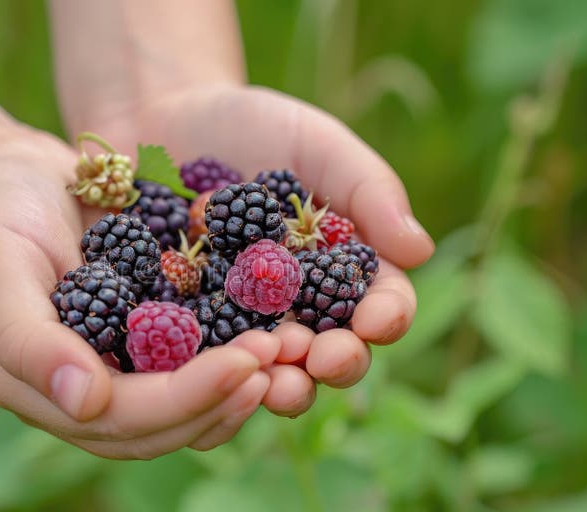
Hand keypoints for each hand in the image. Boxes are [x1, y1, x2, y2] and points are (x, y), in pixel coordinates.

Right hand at [0, 132, 285, 458]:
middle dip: (222, 396)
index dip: (183, 400)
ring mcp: (116, 360)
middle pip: (162, 422)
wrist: (6, 173)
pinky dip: (231, 348)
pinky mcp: (144, 328)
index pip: (119, 417)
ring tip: (285, 352)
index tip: (243, 365)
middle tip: (279, 360)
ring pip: (184, 402)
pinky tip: (270, 325)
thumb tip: (85, 404)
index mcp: (42, 387)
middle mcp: (85, 386)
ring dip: (236, 385)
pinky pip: (193, 355)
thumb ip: (27, 341)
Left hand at [84, 84, 434, 415]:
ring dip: (279, 382)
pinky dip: (211, 372)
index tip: (376, 320)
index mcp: (339, 267)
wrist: (166, 118)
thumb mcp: (316, 142)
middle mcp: (296, 306)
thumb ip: (368, 188)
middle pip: (330, 351)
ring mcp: (240, 322)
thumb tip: (420, 251)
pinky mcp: (185, 326)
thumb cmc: (253, 126)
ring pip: (270, 370)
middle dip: (333, 363)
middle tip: (321, 359)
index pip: (379, 303)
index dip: (385, 317)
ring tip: (273, 381)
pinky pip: (201, 360)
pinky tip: (210, 374)